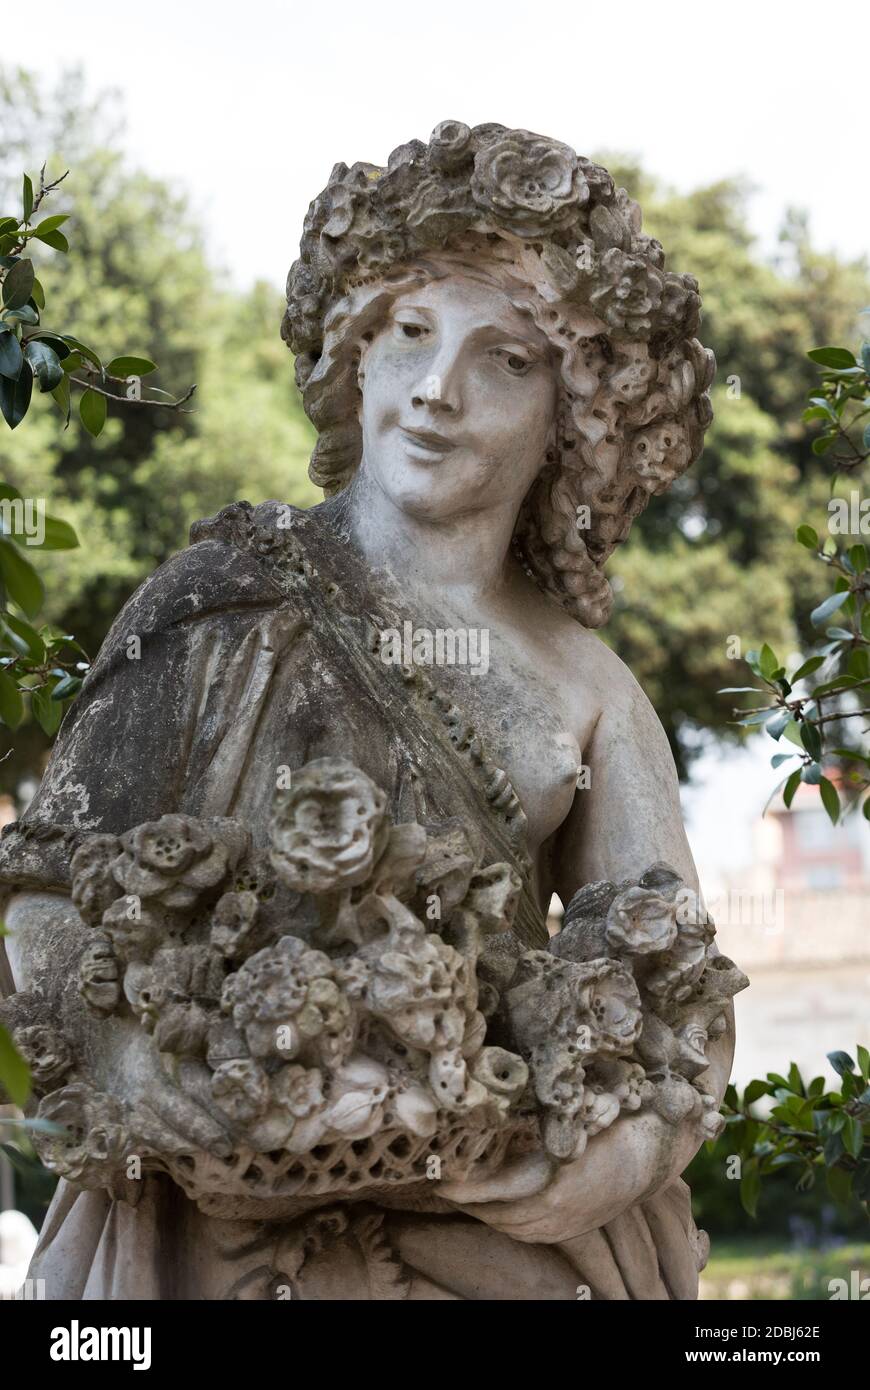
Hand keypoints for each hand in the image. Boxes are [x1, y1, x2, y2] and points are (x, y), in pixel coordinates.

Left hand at [440, 1015, 733, 1244]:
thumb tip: (507, 1085)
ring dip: (481, 1211)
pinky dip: (503, 1221)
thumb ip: (558, 1104)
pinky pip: (526, 1233)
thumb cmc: (615, 1119)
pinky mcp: (570, 1231)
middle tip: (439, 1179)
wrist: (654, 1155)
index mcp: (562, 1176)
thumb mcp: (588, 1106)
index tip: (441, 1179)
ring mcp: (566, 1224)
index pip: (503, 1191)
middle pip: (498, 1213)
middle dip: (466, 1200)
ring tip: (458, 1190)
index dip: (468, 1190)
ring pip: (509, 1227)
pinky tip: (488, 1203)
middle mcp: (561, 1207)